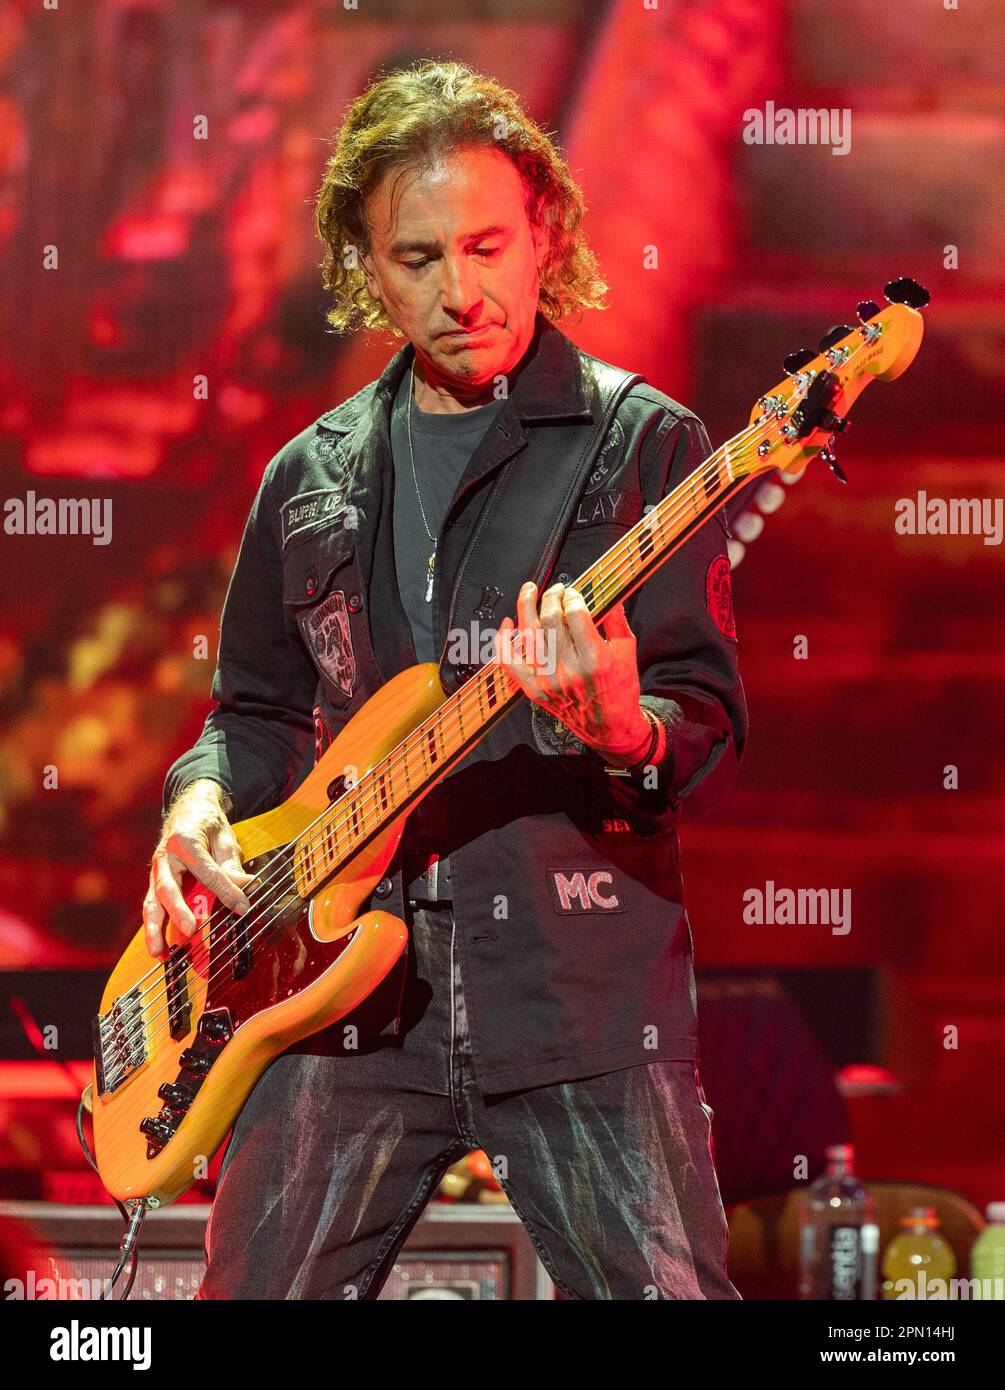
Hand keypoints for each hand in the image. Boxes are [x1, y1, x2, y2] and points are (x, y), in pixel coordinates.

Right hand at [143, 780, 254, 958]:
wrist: (188, 810)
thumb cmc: (207, 824)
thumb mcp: (224, 837)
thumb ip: (231, 863)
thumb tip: (246, 885)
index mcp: (185, 840)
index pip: (207, 871)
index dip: (226, 890)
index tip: (242, 907)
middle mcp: (165, 857)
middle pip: (169, 888)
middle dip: (179, 911)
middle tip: (190, 930)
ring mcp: (157, 872)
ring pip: (153, 903)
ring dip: (154, 930)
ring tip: (160, 953)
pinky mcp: (155, 883)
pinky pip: (153, 907)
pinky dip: (154, 929)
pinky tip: (160, 950)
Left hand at [493, 581, 652, 763]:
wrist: (609, 726)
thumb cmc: (619, 687)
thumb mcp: (627, 650)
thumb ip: (615, 618)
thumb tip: (606, 589)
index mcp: (596, 659)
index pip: (575, 614)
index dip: (571, 596)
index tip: (572, 592)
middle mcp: (569, 670)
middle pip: (550, 621)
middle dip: (551, 597)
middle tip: (555, 590)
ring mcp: (548, 681)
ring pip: (528, 635)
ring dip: (525, 607)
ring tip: (529, 591)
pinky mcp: (534, 690)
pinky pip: (510, 662)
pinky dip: (504, 640)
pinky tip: (508, 623)